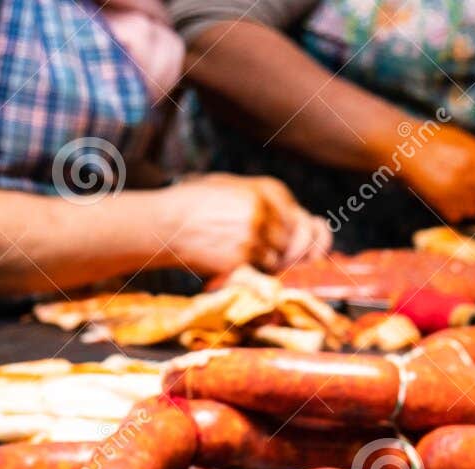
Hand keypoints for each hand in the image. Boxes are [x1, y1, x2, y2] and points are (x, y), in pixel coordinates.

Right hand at [158, 175, 323, 277]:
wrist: (166, 222)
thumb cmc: (196, 205)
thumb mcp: (234, 188)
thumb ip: (264, 201)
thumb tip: (298, 222)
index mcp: (266, 190)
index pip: (302, 219)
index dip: (308, 237)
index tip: (308, 248)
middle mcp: (265, 210)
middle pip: (294, 242)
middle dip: (288, 254)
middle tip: (277, 260)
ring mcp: (255, 235)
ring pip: (279, 260)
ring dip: (268, 265)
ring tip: (243, 257)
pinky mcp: (242, 257)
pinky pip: (261, 273)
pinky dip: (253, 274)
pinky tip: (235, 264)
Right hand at [398, 123, 474, 223]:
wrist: (405, 149)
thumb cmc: (433, 140)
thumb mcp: (462, 140)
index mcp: (470, 160)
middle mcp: (462, 180)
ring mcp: (450, 196)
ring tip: (471, 190)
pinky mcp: (440, 206)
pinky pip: (460, 215)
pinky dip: (461, 209)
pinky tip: (457, 198)